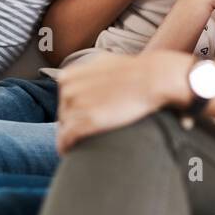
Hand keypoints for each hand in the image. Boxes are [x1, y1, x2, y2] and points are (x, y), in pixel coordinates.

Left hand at [56, 51, 189, 153]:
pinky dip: (64, 147)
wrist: (151, 78)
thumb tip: (86, 76)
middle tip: (80, 137)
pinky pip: (66, 138)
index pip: (63, 100)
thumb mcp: (104, 62)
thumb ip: (89, 70)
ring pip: (63, 128)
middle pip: (63, 115)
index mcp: (69, 75)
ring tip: (75, 147)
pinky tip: (69, 153)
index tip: (77, 121)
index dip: (70, 112)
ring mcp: (76, 106)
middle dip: (69, 126)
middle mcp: (68, 89)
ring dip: (67, 139)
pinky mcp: (86, 122)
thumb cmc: (133, 70)